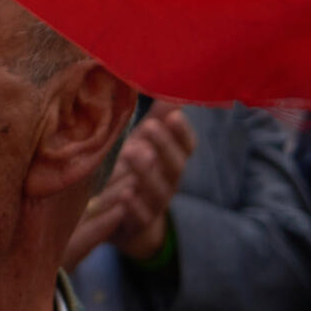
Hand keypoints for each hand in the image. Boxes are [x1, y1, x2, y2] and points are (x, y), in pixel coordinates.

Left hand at [61, 102, 195, 266]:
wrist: (123, 222)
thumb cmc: (134, 171)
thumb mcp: (143, 142)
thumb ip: (157, 117)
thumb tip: (170, 84)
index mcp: (171, 159)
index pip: (187, 146)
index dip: (182, 132)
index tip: (174, 115)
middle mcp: (168, 181)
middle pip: (175, 165)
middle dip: (164, 145)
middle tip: (149, 126)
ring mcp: (154, 205)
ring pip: (159, 190)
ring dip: (147, 171)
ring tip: (132, 152)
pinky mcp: (137, 226)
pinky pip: (140, 218)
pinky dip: (134, 207)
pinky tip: (125, 194)